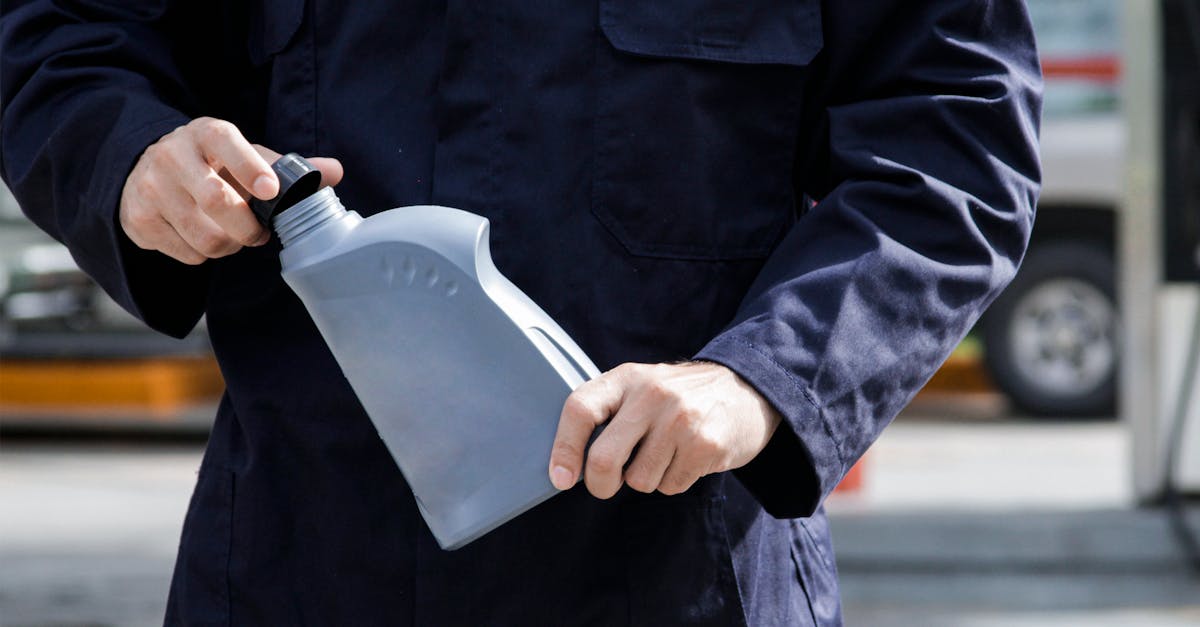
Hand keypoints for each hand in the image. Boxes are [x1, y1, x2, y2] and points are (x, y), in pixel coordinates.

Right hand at [119, 116, 343, 264]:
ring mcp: (150, 188)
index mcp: (206, 134)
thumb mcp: (247, 157)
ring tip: (230, 234)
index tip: (270, 190)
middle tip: (258, 233)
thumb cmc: (213, 165)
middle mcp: (172, 155)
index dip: (250, 167)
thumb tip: (335, 170)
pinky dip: (204, 255)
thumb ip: (290, 167)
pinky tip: (201, 236)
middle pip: (217, 201)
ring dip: (229, 245)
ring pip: (205, 237)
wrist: (146, 170)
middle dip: (248, 228)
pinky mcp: (137, 219)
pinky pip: (187, 254)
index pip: (226, 143)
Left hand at [548, 361, 781, 497]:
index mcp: (627, 378)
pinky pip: (670, 486)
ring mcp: (680, 420)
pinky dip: (673, 481)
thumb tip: (569, 464)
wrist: (746, 390)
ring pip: (638, 481)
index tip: (561, 478)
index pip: (580, 410)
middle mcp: (651, 395)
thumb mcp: (641, 387)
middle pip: (604, 458)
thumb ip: (608, 413)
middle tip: (607, 485)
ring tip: (665, 454)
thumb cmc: (681, 397)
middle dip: (600, 484)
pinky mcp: (705, 445)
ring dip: (647, 479)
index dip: (563, 449)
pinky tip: (687, 458)